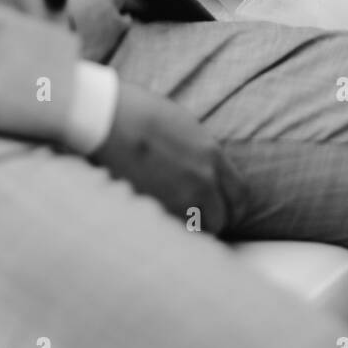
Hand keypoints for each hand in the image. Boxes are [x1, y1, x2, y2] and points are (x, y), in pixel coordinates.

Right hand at [91, 80, 238, 232]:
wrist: (107, 119)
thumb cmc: (141, 114)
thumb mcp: (186, 128)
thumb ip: (203, 155)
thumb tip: (208, 171)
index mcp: (212, 157)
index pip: (239, 197)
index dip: (233, 209)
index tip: (224, 213)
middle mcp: (202, 182)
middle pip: (220, 219)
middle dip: (211, 224)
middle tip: (197, 224)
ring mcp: (177, 199)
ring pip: (195, 231)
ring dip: (187, 231)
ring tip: (174, 226)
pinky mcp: (152, 211)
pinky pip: (169, 232)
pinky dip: (165, 232)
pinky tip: (155, 224)